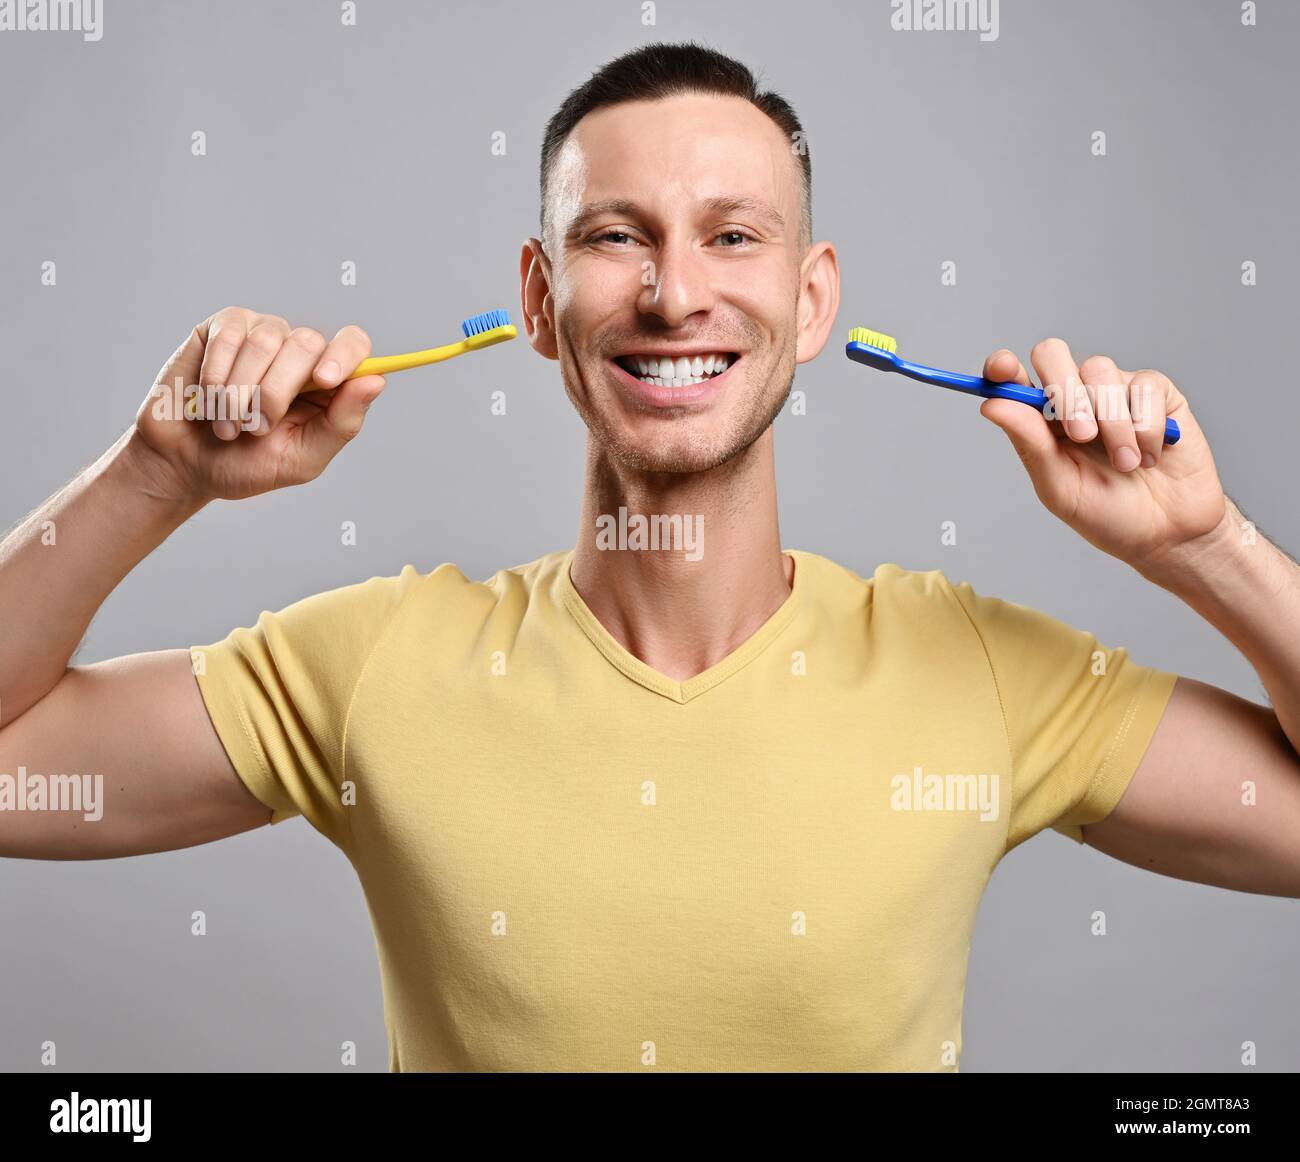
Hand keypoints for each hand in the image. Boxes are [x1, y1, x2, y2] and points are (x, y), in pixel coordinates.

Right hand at [129, 306, 384, 502]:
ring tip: (228, 424)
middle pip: (307, 344)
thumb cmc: (247, 464)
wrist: (186, 464)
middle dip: (276, 393)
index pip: (354, 345)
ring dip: (242, 392)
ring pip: (267, 340)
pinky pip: (230, 336)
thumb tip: (376, 381)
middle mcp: (299, 353)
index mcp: (327, 384)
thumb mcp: (302, 458)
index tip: (325, 380)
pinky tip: (209, 399)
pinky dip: (217, 376)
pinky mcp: (224, 328)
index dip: (344, 355)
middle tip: (255, 428)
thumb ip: (342, 423)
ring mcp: (262, 335)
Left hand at [978, 338, 1228, 576]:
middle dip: (1065, 393)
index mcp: (1041, 420)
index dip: (1002, 367)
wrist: (1167, 532)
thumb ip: (1029, 443)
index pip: (1012, 379)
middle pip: (1052, 355)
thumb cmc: (1107, 513)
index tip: (1003, 371)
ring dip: (1113, 424)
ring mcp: (1114, 390)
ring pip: (1100, 370)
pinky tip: (1151, 455)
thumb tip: (992, 404)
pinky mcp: (1156, 392)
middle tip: (1083, 436)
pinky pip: (1144, 386)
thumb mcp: (1059, 487)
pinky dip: (1146, 427)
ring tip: (1126, 464)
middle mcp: (1074, 397)